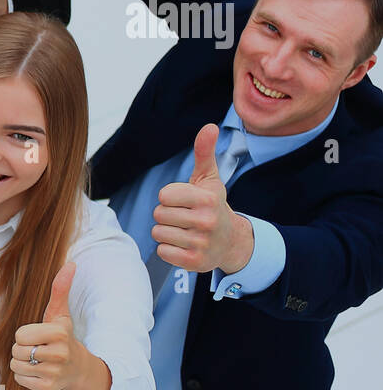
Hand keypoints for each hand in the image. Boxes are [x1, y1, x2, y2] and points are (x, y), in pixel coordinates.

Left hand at [11, 262, 90, 389]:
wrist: (79, 368)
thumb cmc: (63, 337)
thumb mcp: (60, 313)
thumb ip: (60, 289)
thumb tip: (70, 263)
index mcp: (59, 333)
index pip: (19, 334)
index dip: (25, 335)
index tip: (39, 337)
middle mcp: (59, 354)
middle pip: (16, 350)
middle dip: (22, 349)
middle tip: (39, 350)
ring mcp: (54, 372)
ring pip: (16, 365)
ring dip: (22, 363)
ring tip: (39, 361)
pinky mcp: (47, 387)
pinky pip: (20, 378)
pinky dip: (25, 376)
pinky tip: (40, 372)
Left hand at [152, 124, 252, 273]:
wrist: (231, 242)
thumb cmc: (213, 206)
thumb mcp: (209, 179)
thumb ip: (204, 153)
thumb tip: (209, 126)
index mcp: (207, 199)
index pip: (164, 194)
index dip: (170, 197)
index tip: (184, 201)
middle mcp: (206, 221)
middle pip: (158, 214)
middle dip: (167, 215)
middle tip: (184, 218)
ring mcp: (201, 243)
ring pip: (158, 233)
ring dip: (167, 233)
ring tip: (185, 231)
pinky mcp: (194, 262)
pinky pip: (162, 251)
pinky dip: (169, 250)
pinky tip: (184, 245)